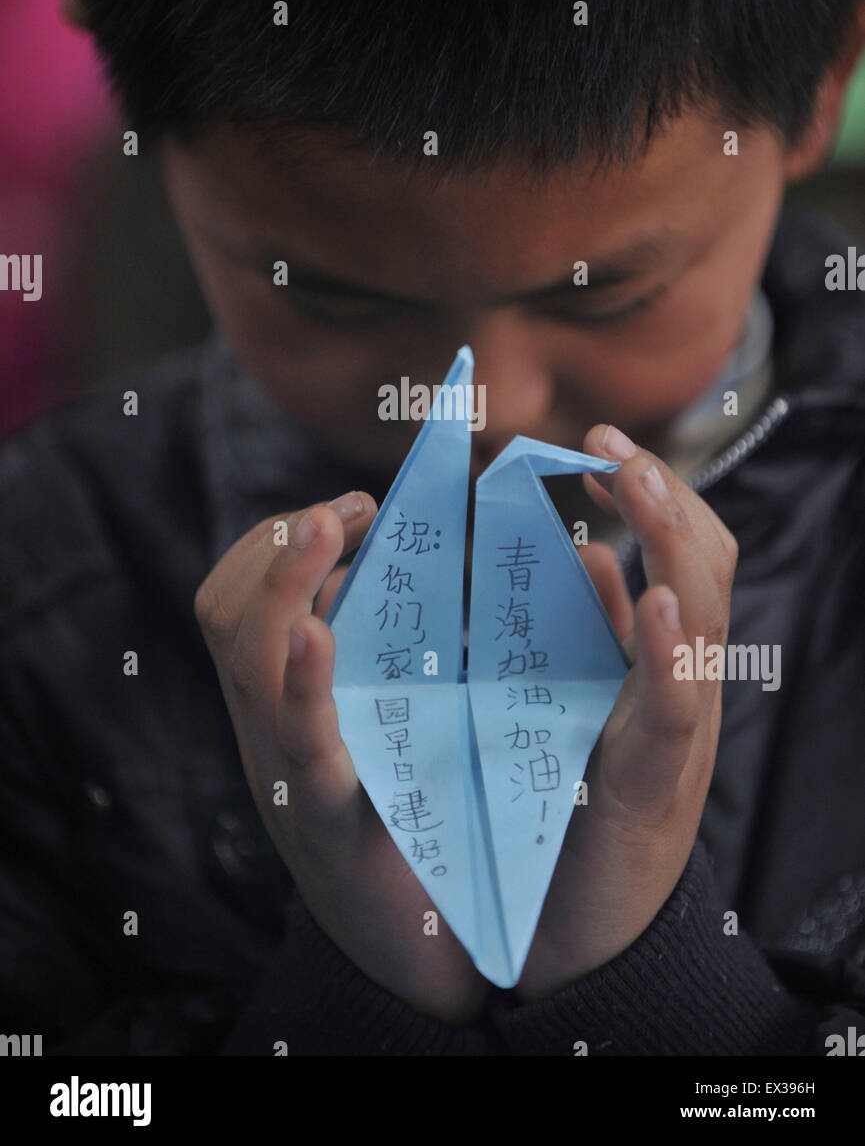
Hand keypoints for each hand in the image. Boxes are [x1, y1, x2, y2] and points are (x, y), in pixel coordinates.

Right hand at [194, 493, 488, 1024]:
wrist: (427, 946)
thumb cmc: (421, 820)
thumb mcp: (390, 715)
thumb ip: (391, 645)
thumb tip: (412, 556)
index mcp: (280, 701)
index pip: (235, 597)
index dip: (277, 538)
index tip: (356, 510)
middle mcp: (266, 730)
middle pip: (225, 614)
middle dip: (275, 543)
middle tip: (352, 510)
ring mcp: (287, 775)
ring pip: (245, 662)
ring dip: (277, 582)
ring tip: (323, 527)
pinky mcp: (332, 822)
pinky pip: (299, 746)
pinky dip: (299, 685)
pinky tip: (314, 634)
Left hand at [515, 424, 737, 1002]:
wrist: (582, 938)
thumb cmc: (577, 817)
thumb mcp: (585, 703)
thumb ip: (597, 634)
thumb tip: (594, 552)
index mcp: (664, 663)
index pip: (681, 554)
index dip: (650, 491)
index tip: (596, 442)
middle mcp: (686, 687)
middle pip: (706, 567)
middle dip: (662, 494)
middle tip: (606, 441)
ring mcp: (681, 733)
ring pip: (704, 619)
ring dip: (672, 541)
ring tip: (636, 478)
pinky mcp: (655, 785)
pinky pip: (675, 709)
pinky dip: (668, 650)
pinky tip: (657, 601)